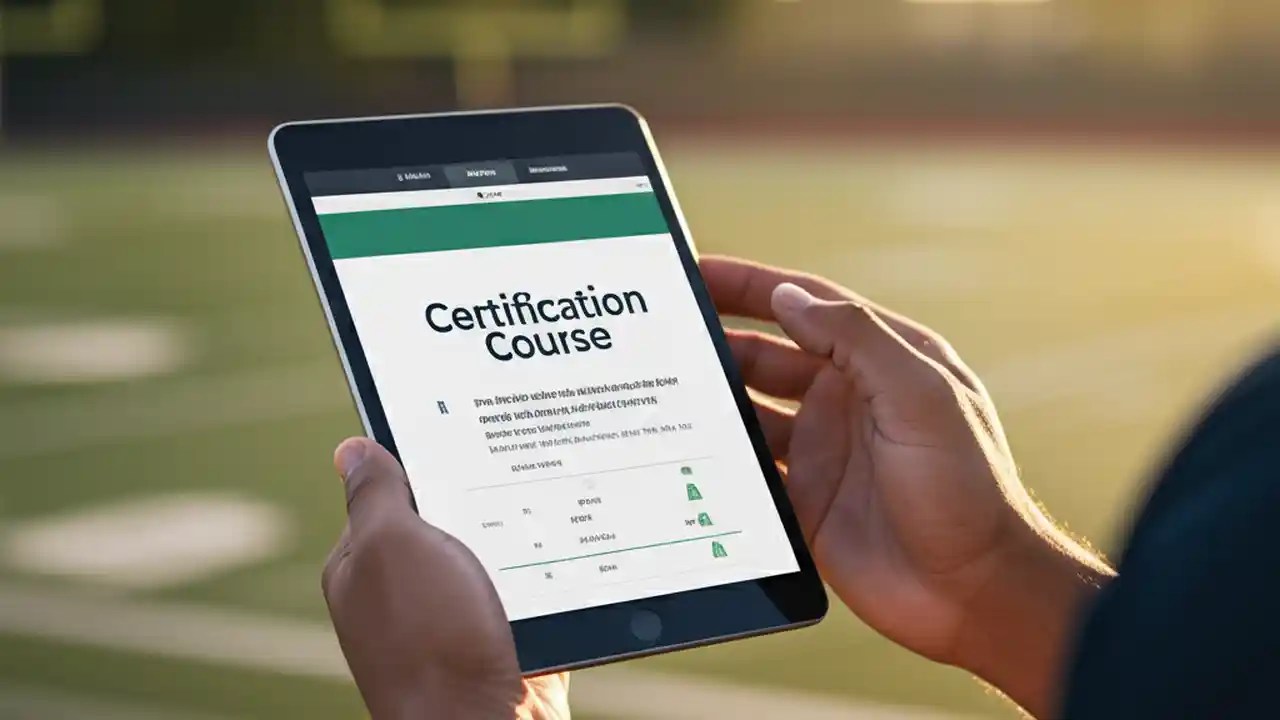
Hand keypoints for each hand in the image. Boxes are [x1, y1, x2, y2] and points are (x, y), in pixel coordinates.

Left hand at [321, 437, 569, 719]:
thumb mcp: (390, 545)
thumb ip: (375, 494)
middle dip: (484, 498)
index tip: (465, 428)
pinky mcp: (505, 640)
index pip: (391, 491)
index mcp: (366, 564)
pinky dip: (551, 578)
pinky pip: (533, 592)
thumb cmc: (427, 640)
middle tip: (515, 472)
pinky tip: (566, 560)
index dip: (425, 459)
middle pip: (450, 518)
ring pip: (497, 553)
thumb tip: (352, 448)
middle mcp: (408, 592)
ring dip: (524, 539)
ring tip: (545, 519)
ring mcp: (456, 619)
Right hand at [701, 256, 1111, 717]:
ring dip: (712, 399)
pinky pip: (750, 470)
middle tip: (662, 332)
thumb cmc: (970, 492)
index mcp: (881, 363)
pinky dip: (718, 458)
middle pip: (766, 355)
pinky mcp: (806, 502)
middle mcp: (847, 402)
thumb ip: (857, 340)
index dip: (752, 285)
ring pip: (749, 412)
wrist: (977, 594)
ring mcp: (824, 452)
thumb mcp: (921, 398)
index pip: (806, 306)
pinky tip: (686, 450)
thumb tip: (792, 297)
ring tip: (662, 387)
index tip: (699, 271)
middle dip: (716, 340)